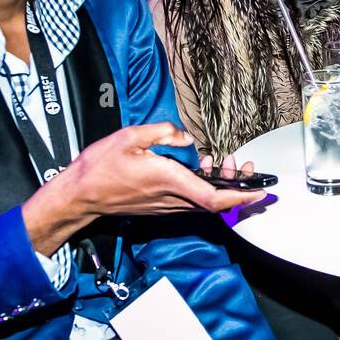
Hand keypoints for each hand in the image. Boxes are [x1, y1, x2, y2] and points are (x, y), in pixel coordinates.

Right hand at [23, 122, 264, 255]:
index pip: (214, 197)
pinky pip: (192, 202)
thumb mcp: (129, 136)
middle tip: (247, 167)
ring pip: (205, 203)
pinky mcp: (161, 207)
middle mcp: (172, 198)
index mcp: (169, 181)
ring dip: (222, 186)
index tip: (259, 191)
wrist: (79, 195)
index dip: (241, 196)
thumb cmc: (100, 167)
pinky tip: (202, 170)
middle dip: (238, 186)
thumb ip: (162, 132)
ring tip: (227, 163)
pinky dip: (205, 188)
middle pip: (216, 202)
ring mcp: (166, 206)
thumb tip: (186, 137)